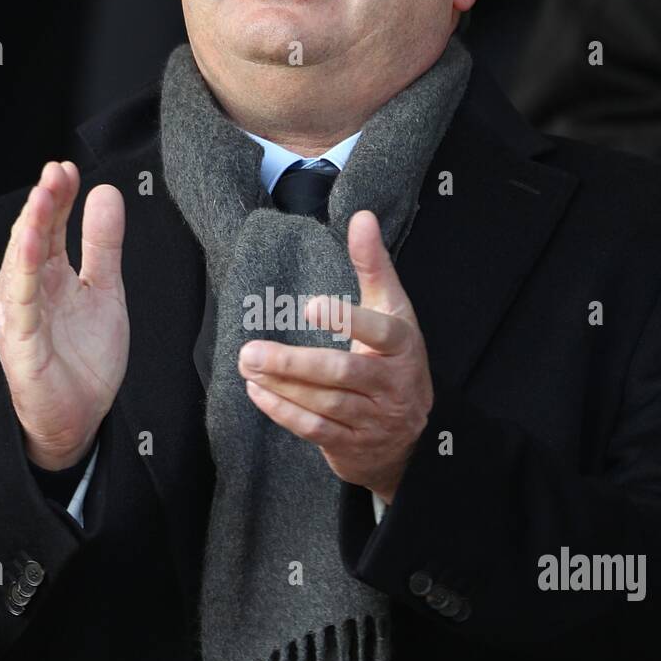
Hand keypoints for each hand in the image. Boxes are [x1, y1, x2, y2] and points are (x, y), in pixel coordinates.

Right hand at [0, 161, 128, 469]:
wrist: (79, 418)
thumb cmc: (84, 359)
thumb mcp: (105, 291)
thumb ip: (103, 245)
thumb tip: (106, 192)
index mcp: (46, 275)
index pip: (48, 226)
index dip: (58, 196)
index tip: (68, 168)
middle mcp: (27, 290)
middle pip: (31, 237)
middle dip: (43, 202)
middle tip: (56, 170)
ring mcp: (21, 316)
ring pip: (21, 264)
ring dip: (30, 227)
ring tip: (42, 196)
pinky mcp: (21, 343)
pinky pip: (22, 303)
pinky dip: (24, 272)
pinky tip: (29, 244)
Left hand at [237, 209, 432, 503]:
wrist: (411, 436)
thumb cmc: (394, 358)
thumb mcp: (393, 310)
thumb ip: (374, 265)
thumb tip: (362, 216)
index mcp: (403, 346)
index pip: (380, 332)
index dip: (348, 320)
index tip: (312, 306)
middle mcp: (393, 385)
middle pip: (341, 373)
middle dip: (294, 363)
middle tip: (251, 350)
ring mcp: (373, 419)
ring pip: (325, 404)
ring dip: (282, 386)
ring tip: (248, 365)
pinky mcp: (352, 444)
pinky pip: (315, 429)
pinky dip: (284, 412)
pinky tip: (258, 393)